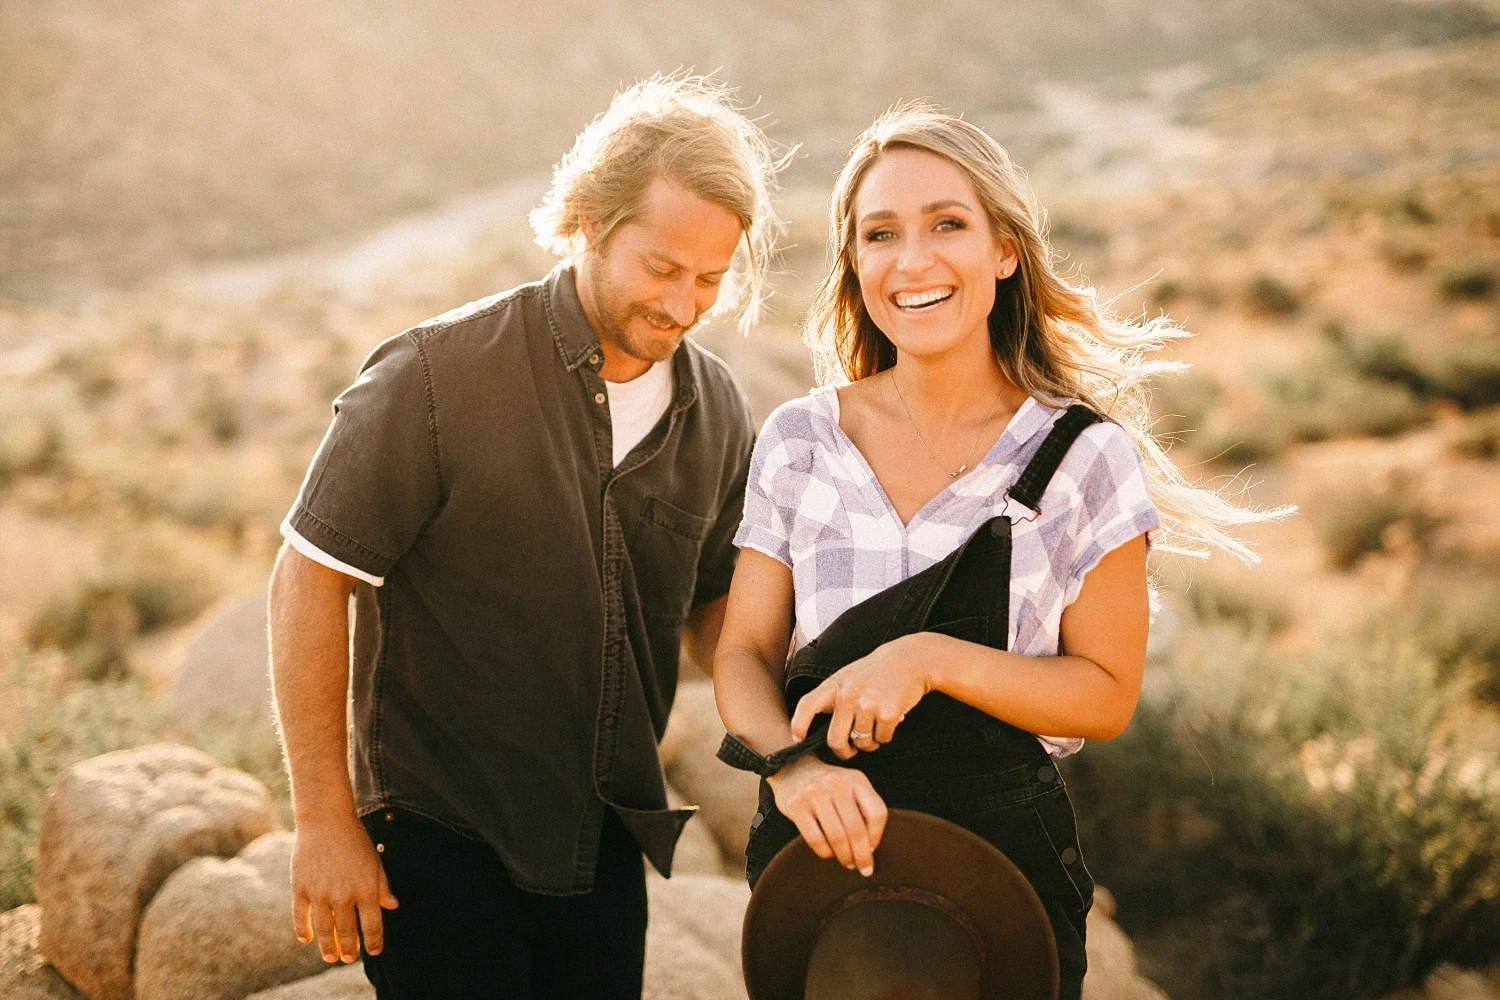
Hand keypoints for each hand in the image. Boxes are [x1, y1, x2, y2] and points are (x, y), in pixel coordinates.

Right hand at [291, 813, 398, 962]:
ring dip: (328, 947)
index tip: (375, 951)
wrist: (326, 820)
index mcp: (366, 889)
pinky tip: (307, 940)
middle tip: (349, 958)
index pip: (372, 925)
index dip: (374, 941)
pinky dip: (303, 931)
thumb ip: (382, 887)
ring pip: (324, 930)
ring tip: (331, 957)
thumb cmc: (355, 841)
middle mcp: (343, 895)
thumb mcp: (375, 862)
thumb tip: (392, 906)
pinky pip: (301, 917)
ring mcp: (320, 893)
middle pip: (346, 932)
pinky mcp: (300, 888)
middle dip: (349, 949)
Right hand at [766, 756, 888, 875]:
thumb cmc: (829, 787)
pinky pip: (815, 838)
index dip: (877, 836)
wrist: (793, 769)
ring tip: (847, 862)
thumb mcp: (852, 787)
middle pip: (856, 828)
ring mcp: (815, 793)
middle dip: (862, 855)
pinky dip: (825, 852)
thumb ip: (864, 808)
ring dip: (844, 856)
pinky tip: (828, 853)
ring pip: (836, 836)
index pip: (876, 813)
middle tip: (864, 868)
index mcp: (856, 780)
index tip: (872, 849)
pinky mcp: (796, 805)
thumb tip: (870, 847)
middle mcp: (836, 783)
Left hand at [790, 633, 932, 759]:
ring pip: (862, 742)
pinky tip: (889, 720)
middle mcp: (848, 695)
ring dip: (870, 742)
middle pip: (835, 740)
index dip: (799, 726)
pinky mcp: (888, 714)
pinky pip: (882, 739)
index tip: (798, 739)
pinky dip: (886, 736)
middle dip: (843, 751)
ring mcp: (868, 705)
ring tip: (875, 725)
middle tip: (850, 751)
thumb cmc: (875, 672)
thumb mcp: (847, 677)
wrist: (909, 660)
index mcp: (834, 685)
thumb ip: (832, 698)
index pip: (807, 706)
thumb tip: (814, 728)